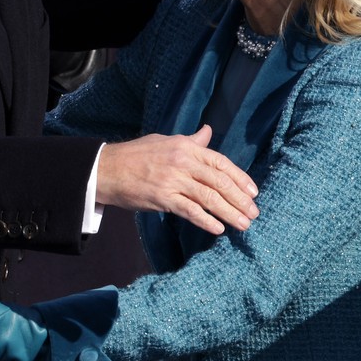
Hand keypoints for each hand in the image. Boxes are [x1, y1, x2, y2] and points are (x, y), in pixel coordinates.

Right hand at [97, 124, 258, 234]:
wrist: (107, 168)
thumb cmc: (136, 154)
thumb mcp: (166, 141)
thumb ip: (191, 141)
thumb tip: (208, 132)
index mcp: (185, 146)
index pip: (220, 162)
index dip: (239, 178)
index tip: (253, 192)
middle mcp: (182, 162)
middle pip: (219, 182)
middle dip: (239, 199)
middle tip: (253, 213)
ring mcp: (173, 180)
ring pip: (209, 198)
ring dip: (229, 213)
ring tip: (243, 224)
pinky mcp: (162, 198)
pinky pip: (190, 210)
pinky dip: (206, 220)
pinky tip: (219, 228)